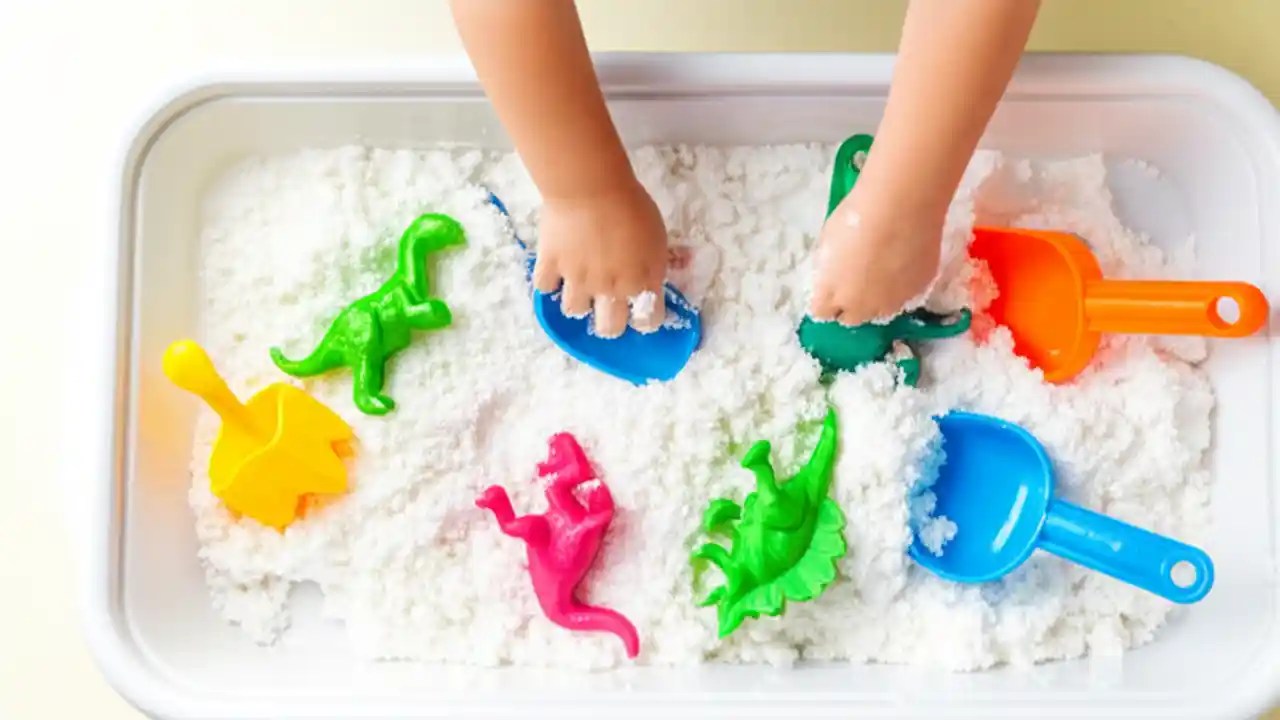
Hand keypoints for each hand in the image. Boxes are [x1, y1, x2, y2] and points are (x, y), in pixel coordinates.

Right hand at [533, 183, 668, 337]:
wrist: (591, 187)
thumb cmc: (631, 204)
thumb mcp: (658, 233)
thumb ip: (657, 260)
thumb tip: (660, 273)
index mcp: (642, 280)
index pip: (648, 321)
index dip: (645, 320)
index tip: (639, 312)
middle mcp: (611, 289)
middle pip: (609, 329)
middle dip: (609, 323)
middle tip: (606, 306)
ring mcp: (578, 280)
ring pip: (574, 311)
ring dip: (577, 300)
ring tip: (577, 282)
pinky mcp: (550, 267)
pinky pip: (545, 287)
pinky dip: (549, 280)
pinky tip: (554, 268)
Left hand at [810, 193, 940, 325]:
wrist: (901, 206)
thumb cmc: (856, 216)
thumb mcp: (827, 242)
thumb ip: (829, 268)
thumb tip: (833, 274)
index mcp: (830, 295)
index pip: (822, 312)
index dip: (826, 300)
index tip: (831, 287)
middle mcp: (859, 307)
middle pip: (850, 318)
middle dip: (850, 304)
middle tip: (856, 280)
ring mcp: (890, 302)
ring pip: (880, 311)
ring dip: (876, 298)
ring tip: (881, 271)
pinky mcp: (917, 292)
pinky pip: (905, 295)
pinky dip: (901, 285)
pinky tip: (903, 262)